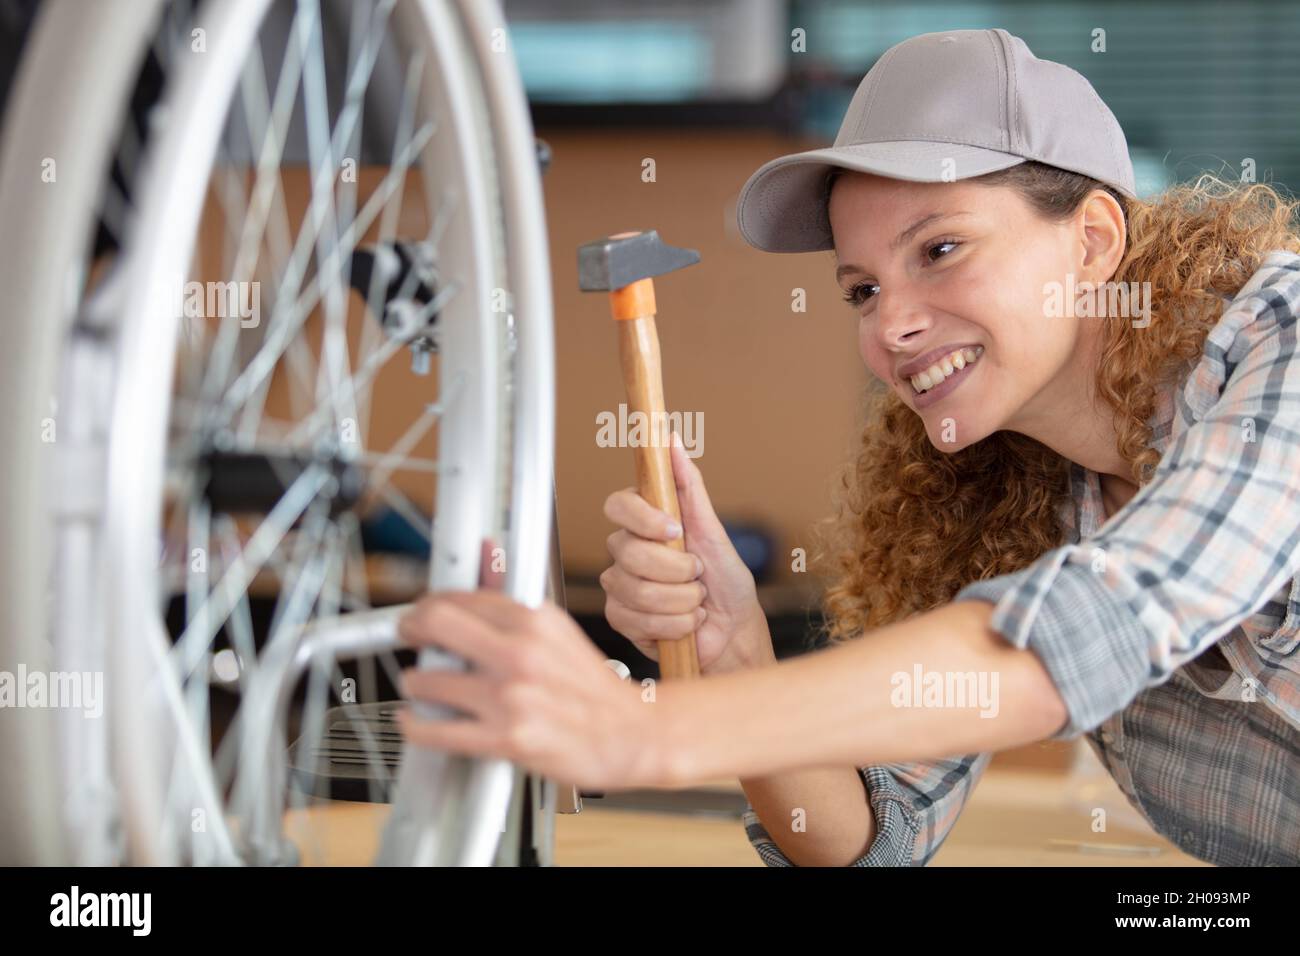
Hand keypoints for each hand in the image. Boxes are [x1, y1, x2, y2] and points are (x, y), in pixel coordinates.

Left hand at [396, 590, 671, 791]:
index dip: (429, 603)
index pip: (461, 597)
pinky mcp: (507, 738)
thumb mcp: (557, 632)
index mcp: (535, 620)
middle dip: (410, 628)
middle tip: (408, 636)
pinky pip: (436, 730)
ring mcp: (512, 696)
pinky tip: (416, 721)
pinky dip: (415, 726)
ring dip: (414, 683)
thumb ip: (514, 602)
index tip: (422, 613)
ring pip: (427, 680)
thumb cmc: (593, 688)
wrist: (632, 734)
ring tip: (421, 687)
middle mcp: (521, 652)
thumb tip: (486, 552)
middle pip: (436, 623)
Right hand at [600, 433, 774, 674]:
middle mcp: (627, 551)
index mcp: (645, 523)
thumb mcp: (714, 530)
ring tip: (696, 601)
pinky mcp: (622, 618)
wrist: (733, 630)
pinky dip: (674, 624)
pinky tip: (685, 622)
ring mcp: (621, 585)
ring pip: (637, 590)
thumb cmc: (726, 581)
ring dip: (681, 601)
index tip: (674, 529)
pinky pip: (635, 618)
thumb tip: (672, 441)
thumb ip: (689, 486)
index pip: (617, 505)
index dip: (643, 518)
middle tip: (698, 575)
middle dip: (677, 570)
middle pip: (628, 552)